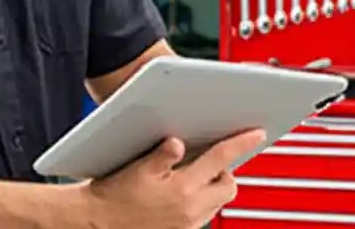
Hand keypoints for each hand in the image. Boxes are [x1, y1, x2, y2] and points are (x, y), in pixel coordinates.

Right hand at [81, 129, 266, 228]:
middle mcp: (191, 209)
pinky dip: (202, 201)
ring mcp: (188, 223)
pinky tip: (183, 192)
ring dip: (214, 186)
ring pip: (219, 202)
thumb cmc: (113, 195)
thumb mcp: (136, 168)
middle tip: (211, 160)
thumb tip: (178, 142)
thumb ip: (161, 155)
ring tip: (194, 174)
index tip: (256, 133)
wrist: (98, 221)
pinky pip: (205, 214)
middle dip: (227, 171)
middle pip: (229, 186)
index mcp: (181, 187)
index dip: (241, 143)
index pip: (221, 160)